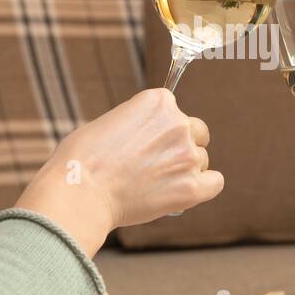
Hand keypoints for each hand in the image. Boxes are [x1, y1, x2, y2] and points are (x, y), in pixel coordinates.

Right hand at [15, 89, 223, 253]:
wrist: (80, 192)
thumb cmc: (81, 159)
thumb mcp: (108, 122)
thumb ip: (137, 124)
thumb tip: (147, 138)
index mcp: (158, 102)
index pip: (175, 111)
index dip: (162, 129)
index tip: (146, 143)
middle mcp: (178, 124)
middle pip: (197, 132)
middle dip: (181, 146)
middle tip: (157, 163)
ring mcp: (187, 156)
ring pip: (202, 160)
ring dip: (186, 170)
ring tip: (156, 184)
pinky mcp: (191, 188)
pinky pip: (214, 183)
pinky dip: (203, 187)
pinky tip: (186, 192)